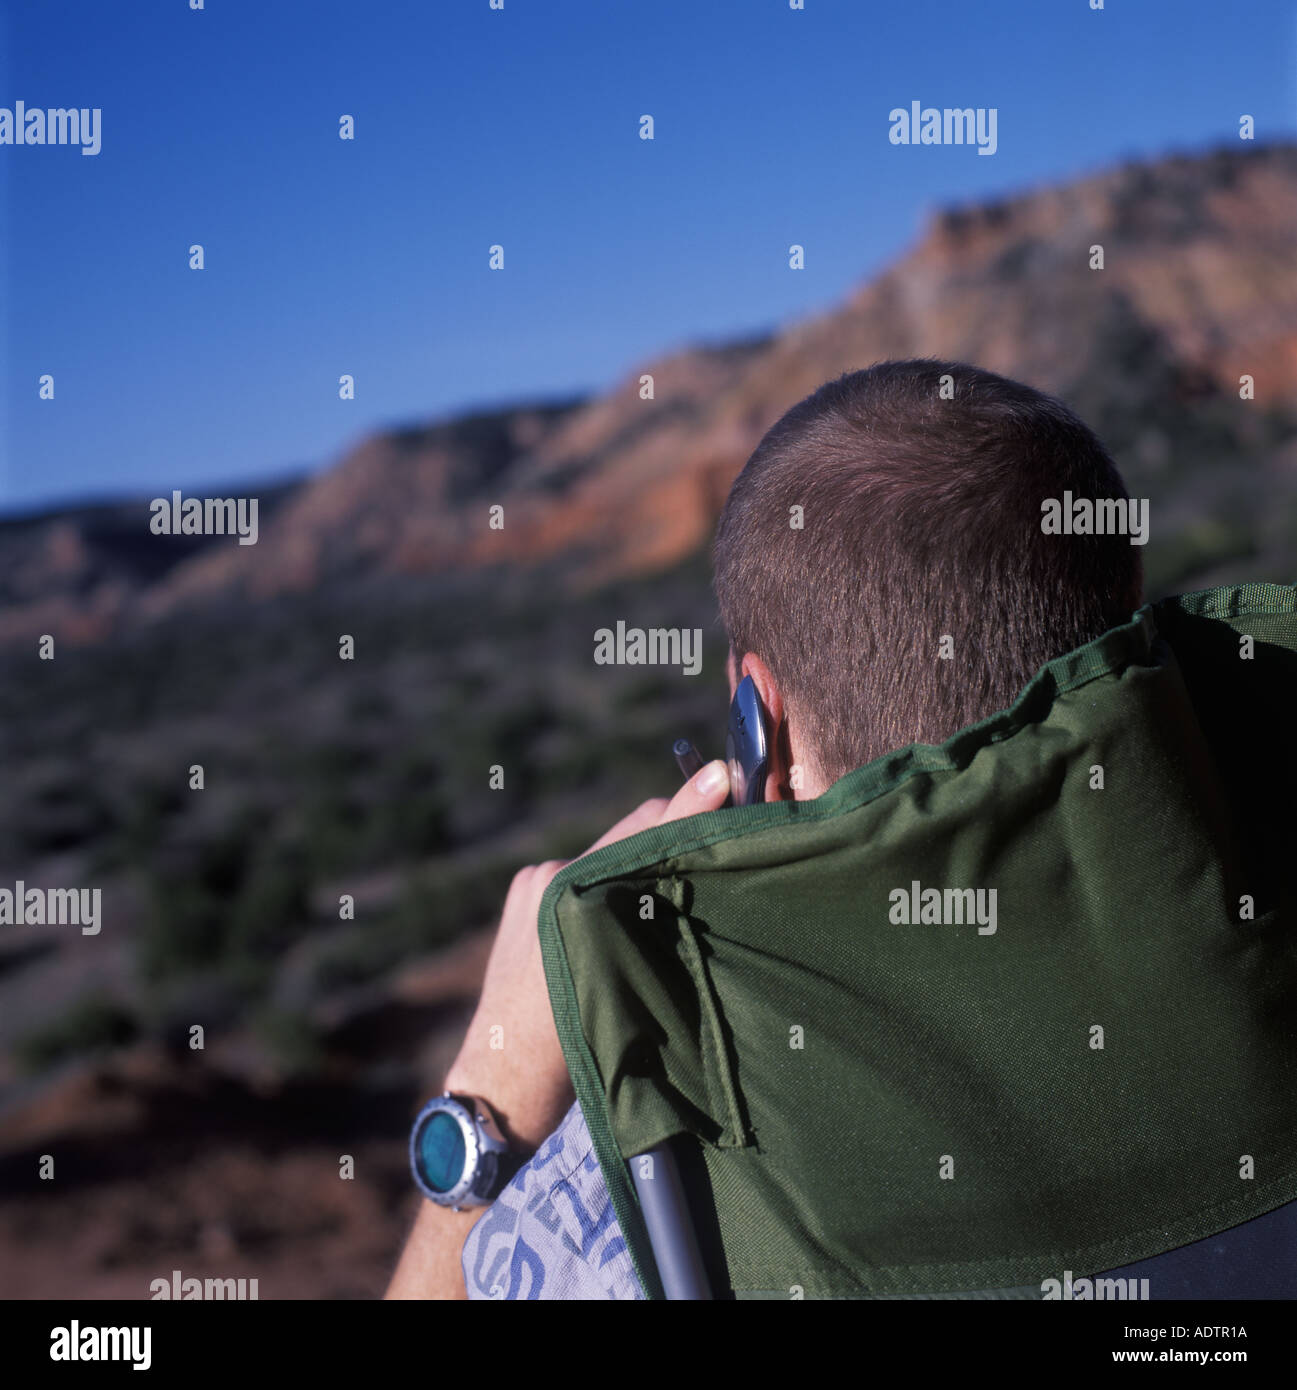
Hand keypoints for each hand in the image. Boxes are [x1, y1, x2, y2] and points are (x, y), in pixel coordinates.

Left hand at [443, 757, 730, 1149]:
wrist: (502, 1086)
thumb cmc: (574, 1048)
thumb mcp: (628, 984)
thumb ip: (657, 914)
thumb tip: (698, 858)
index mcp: (573, 894)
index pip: (644, 831)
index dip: (690, 810)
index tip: (727, 776)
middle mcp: (548, 877)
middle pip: (629, 837)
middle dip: (672, 836)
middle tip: (725, 825)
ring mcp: (531, 885)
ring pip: (609, 857)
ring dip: (640, 866)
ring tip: (678, 886)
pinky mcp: (522, 897)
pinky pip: (582, 875)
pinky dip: (610, 883)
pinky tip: (627, 917)